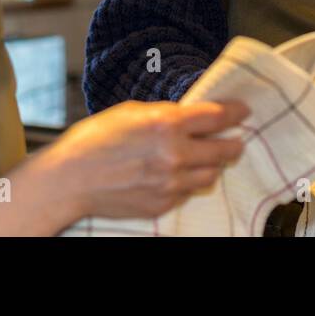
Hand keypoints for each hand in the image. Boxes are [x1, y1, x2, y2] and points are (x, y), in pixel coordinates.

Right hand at [47, 99, 248, 219]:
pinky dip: (187, 183)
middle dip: (233, 143)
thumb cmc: (94, 140)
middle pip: (224, 149)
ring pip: (210, 175)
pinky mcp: (163, 204)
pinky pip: (188, 192)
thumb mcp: (131, 111)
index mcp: (167, 123)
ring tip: (207, 159)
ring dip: (212, 165)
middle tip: (236, 140)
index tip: (243, 111)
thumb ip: (164, 114)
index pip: (217, 117)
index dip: (236, 112)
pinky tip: (177, 175)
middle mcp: (175, 154)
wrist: (71, 179)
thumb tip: (187, 117)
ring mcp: (171, 183)